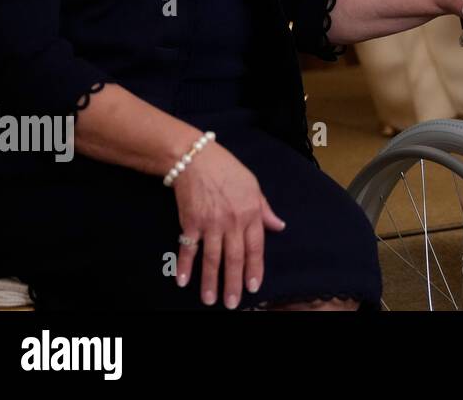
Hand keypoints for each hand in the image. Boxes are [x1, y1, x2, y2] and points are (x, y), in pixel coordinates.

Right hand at [173, 140, 285, 308]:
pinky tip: (183, 281)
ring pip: (212, 258)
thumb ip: (265, 209)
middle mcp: (233, 221)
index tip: (254, 287)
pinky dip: (185, 266)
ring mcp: (211, 223)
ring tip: (210, 299)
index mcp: (251, 212)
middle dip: (234, 283)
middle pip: (234, 258)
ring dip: (211, 281)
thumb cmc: (228, 170)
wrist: (197, 159)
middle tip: (232, 303)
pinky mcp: (191, 222)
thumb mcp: (254, 186)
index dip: (255, 268)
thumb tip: (279, 226)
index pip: (256, 247)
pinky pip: (188, 248)